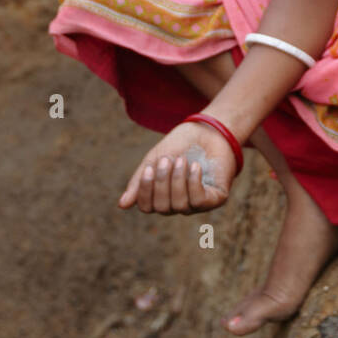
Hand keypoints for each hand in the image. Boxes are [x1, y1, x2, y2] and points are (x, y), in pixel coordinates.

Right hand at [117, 120, 236, 214]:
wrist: (209, 129)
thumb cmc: (181, 145)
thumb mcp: (155, 159)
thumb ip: (139, 181)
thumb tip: (122, 205)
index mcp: (162, 196)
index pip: (147, 206)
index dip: (145, 191)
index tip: (149, 168)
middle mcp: (178, 204)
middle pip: (162, 207)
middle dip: (162, 182)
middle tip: (167, 159)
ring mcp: (197, 203)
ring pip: (180, 205)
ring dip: (178, 180)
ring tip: (182, 160)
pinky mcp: (216, 198)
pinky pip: (199, 201)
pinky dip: (194, 183)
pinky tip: (195, 166)